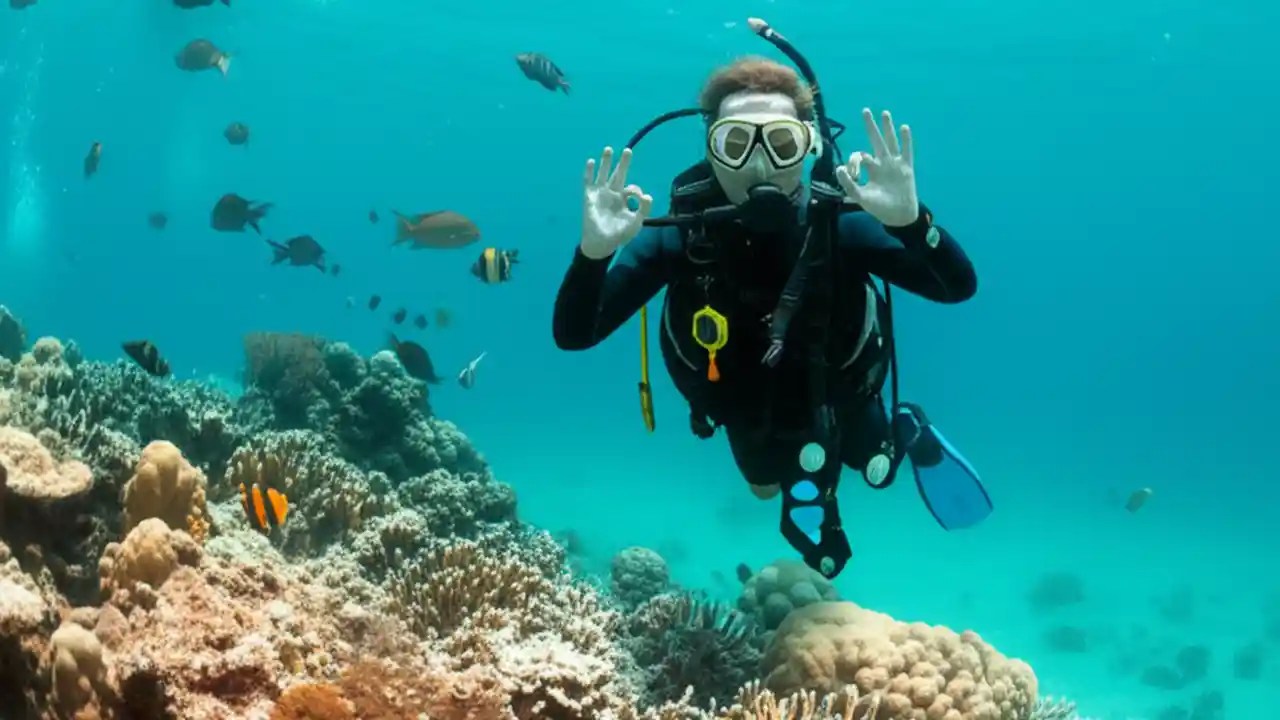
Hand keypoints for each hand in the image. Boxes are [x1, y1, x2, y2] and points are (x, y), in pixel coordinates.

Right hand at [580, 147, 652, 259]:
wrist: (602, 243)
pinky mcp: (589, 197)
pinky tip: (591, 161)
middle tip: (628, 150)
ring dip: (606, 162)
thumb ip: (644, 209)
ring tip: (608, 149)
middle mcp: (612, 194)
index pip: (631, 188)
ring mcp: (600, 194)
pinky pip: (588, 182)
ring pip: (603, 174)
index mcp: (624, 199)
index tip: (639, 198)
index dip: (636, 190)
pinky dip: (588, 172)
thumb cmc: (619, 234)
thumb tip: (648, 195)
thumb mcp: (636, 222)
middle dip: (623, 163)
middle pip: (618, 175)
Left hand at [835, 108, 919, 226]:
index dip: (853, 161)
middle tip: (865, 110)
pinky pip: (906, 151)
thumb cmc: (879, 207)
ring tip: (884, 113)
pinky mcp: (906, 167)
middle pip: (876, 140)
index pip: (860, 156)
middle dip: (870, 126)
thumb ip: (848, 183)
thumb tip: (838, 168)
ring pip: (890, 141)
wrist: (898, 215)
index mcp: (871, 168)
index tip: (852, 174)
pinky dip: (905, 140)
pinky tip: (904, 127)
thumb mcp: (860, 196)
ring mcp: (895, 164)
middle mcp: (883, 163)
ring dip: (887, 128)